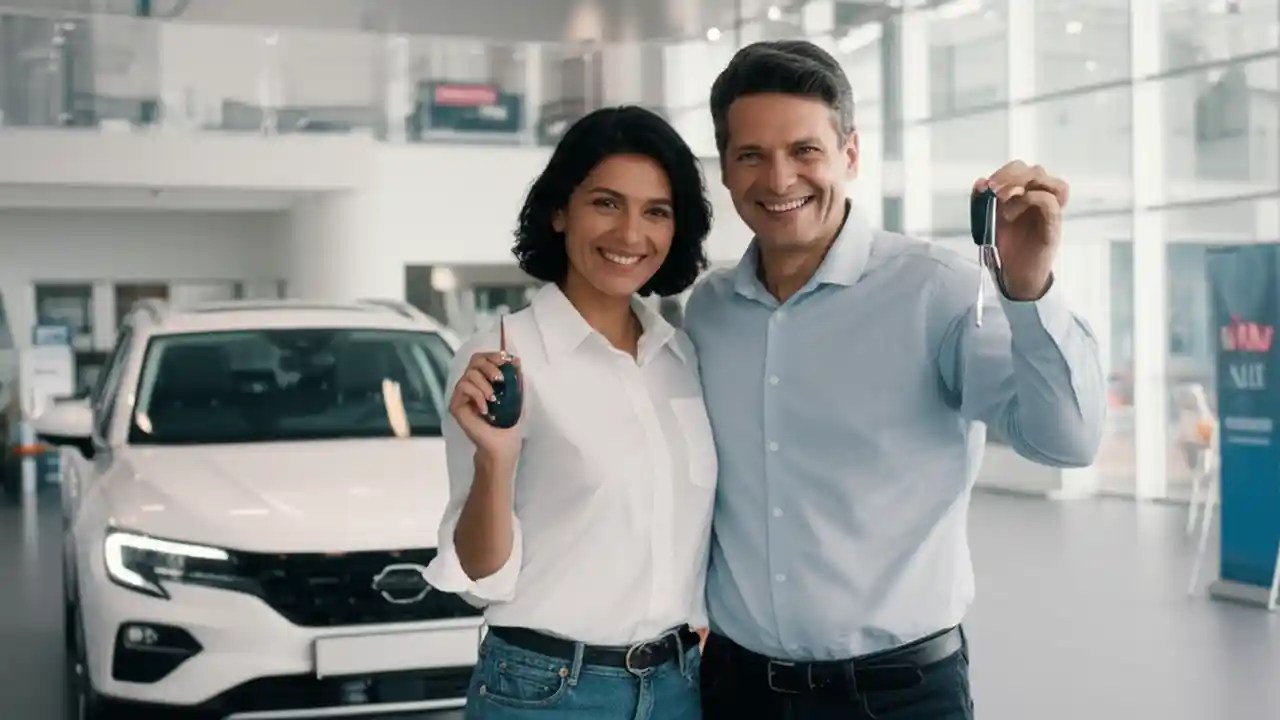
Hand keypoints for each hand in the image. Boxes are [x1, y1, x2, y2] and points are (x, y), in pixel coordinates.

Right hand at [449, 350, 522, 461]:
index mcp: (484, 380)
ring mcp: (462, 395)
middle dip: (489, 366)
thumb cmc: (508, 423)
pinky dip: (477, 395)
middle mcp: (471, 384)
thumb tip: (515, 359)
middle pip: (474, 361)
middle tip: (500, 379)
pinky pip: (463, 388)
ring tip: (493, 399)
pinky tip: (484, 409)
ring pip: (469, 375)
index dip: (492, 355)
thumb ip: (515, 378)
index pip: (482, 359)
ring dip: (484, 384)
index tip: (505, 359)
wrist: (501, 445)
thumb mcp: (516, 396)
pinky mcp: (455, 405)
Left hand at [974, 161, 1068, 299]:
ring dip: (1024, 184)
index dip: (1003, 172)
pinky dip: (1031, 199)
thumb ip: (982, 201)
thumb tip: (980, 183)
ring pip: (1052, 182)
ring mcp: (1050, 212)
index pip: (1020, 169)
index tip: (985, 186)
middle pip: (1036, 171)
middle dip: (1011, 176)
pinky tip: (1011, 213)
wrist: (1014, 276)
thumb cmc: (1005, 247)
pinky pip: (1051, 203)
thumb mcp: (988, 219)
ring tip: (1002, 198)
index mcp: (1026, 194)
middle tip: (993, 191)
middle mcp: (1041, 199)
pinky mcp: (1053, 226)